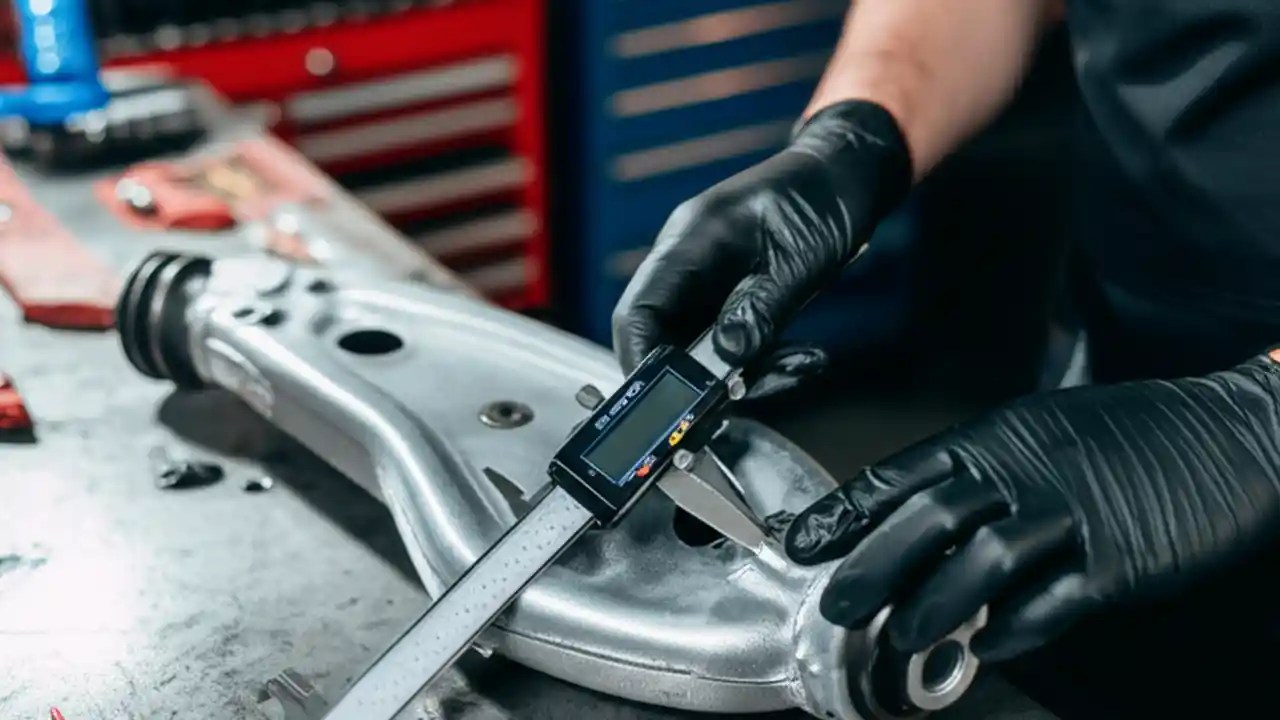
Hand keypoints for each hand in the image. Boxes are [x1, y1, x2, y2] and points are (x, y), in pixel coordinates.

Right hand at [610, 100, 911, 378]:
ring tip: (788, 368)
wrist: (844, 171)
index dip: (640, 358)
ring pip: (693, 341)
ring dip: (734, 369)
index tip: (662, 400)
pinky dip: (752, 356)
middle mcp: (686, 257)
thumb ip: (760, 311)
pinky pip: (722, 335)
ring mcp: (702, 274)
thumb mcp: (800, 262)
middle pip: (658, 333)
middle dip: (690, 374)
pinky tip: (792, 357)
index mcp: (692, 239)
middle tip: (732, 398)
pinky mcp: (724, 289)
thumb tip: (726, 359)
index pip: (639, 309)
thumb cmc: (824, 200)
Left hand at [785, 352, 1279, 661]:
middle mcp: (1025, 471)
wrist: (1231, 431)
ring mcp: (1073, 513)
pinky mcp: (1120, 556)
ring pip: (986, 559)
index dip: (846, 512)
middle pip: (930, 517)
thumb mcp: (1039, 435)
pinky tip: (991, 646)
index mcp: (996, 439)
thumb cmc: (1125, 436)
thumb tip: (914, 523)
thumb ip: (978, 476)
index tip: (800, 543)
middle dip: (873, 563)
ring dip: (936, 602)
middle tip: (835, 603)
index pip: (901, 475)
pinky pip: (1058, 598)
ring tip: (900, 636)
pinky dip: (1019, 626)